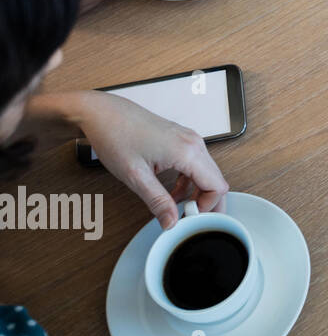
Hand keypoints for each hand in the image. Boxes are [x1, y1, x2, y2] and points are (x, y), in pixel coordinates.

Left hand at [68, 91, 228, 228]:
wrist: (103, 113)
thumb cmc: (116, 136)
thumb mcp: (136, 177)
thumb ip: (158, 202)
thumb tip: (171, 222)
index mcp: (188, 151)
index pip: (217, 186)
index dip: (208, 207)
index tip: (190, 218)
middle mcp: (194, 142)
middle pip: (216, 179)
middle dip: (206, 202)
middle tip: (188, 218)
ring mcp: (189, 138)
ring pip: (207, 172)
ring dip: (197, 192)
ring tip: (176, 206)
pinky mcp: (181, 138)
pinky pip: (196, 164)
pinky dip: (190, 181)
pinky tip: (172, 191)